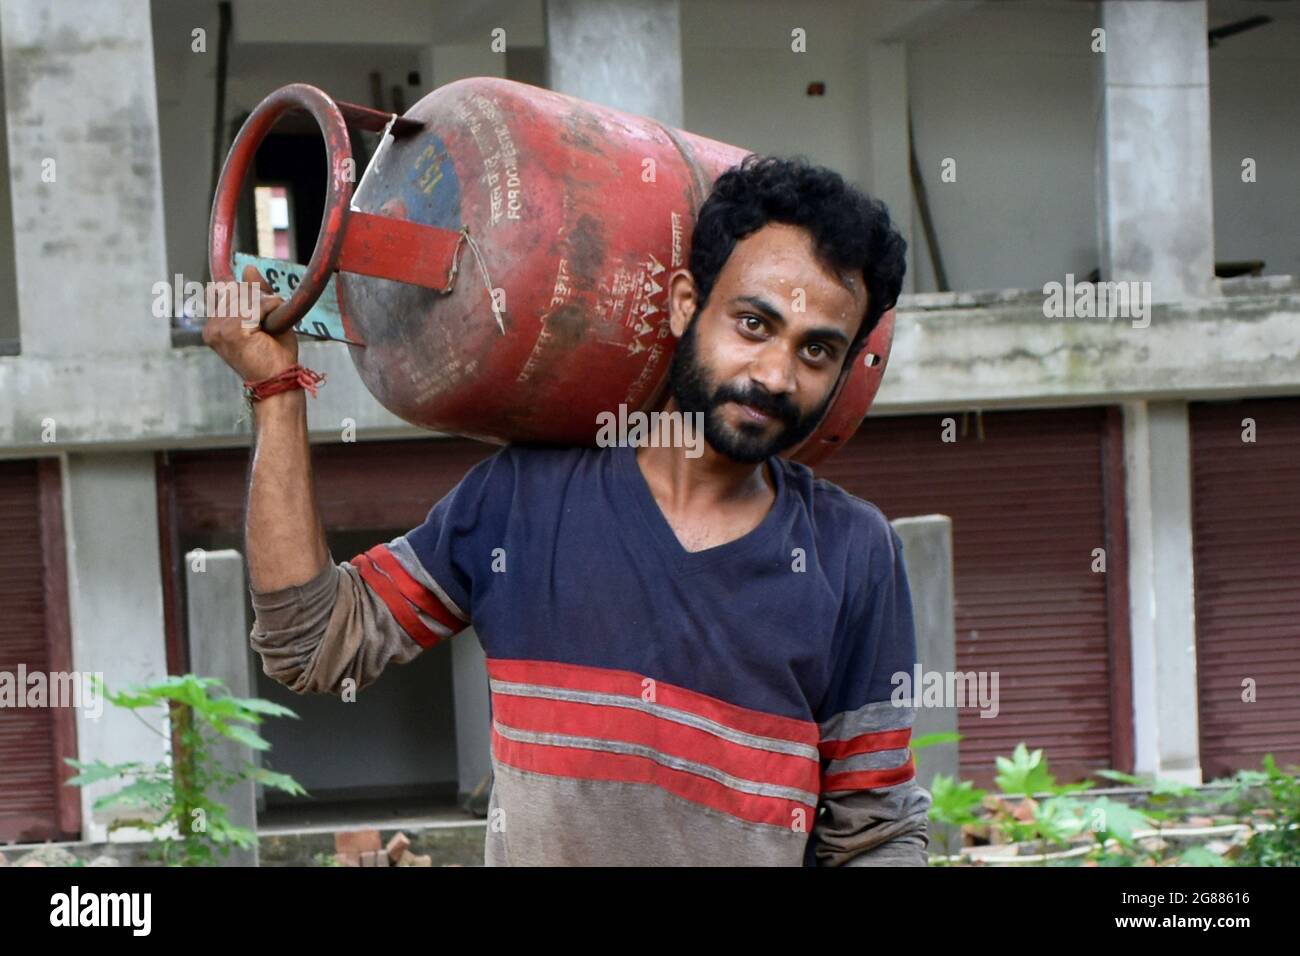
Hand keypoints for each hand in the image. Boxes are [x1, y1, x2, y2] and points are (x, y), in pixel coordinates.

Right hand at [202, 265, 299, 382]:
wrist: (279, 380)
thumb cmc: (275, 355)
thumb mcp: (267, 317)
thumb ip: (256, 293)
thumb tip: (248, 267)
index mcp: (215, 326)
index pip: (226, 290)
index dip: (247, 294)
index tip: (261, 309)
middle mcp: (212, 327)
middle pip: (235, 289)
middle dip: (259, 299)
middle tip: (270, 320)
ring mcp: (219, 330)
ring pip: (246, 296)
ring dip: (267, 306)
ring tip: (272, 325)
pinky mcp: (232, 332)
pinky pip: (256, 305)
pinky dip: (271, 310)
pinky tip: (273, 325)